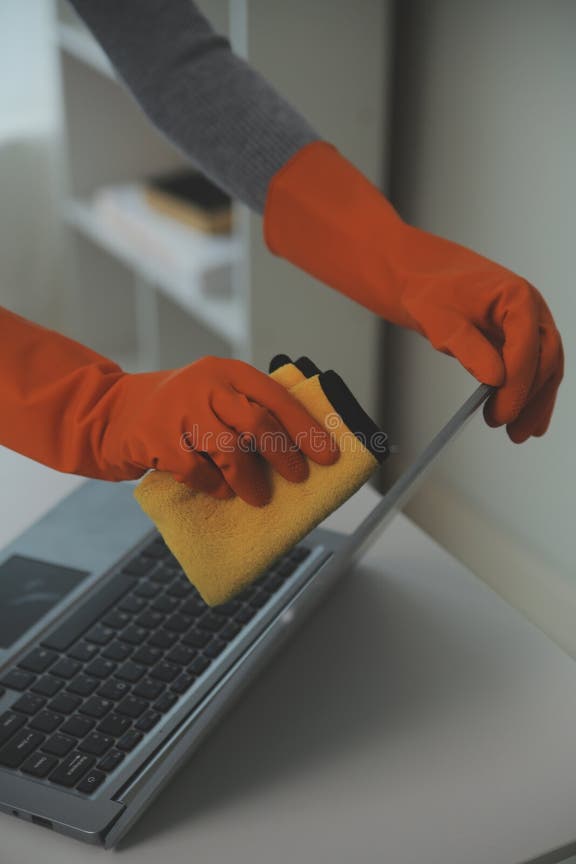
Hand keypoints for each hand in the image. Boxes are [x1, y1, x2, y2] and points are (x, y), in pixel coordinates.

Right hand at [102, 356, 337, 504]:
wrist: (112, 410)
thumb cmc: (179, 409)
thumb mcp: (213, 394)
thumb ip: (247, 410)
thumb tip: (298, 452)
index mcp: (228, 372)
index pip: (277, 397)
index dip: (306, 428)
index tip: (328, 456)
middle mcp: (205, 384)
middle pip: (257, 423)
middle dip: (283, 455)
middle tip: (298, 478)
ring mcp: (179, 411)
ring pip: (229, 450)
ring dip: (250, 479)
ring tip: (259, 497)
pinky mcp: (156, 439)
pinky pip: (197, 470)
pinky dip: (214, 485)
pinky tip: (221, 491)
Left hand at [265, 141, 563, 441]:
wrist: (421, 277)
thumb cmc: (428, 291)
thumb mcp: (439, 318)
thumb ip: (467, 346)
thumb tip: (495, 378)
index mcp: (517, 297)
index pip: (527, 348)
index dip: (517, 385)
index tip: (501, 414)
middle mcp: (532, 309)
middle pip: (545, 360)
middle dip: (530, 399)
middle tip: (508, 430)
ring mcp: (530, 324)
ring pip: (545, 368)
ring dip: (536, 403)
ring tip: (518, 435)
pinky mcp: (520, 339)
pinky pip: (534, 370)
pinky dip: (532, 396)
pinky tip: (526, 422)